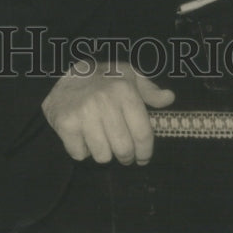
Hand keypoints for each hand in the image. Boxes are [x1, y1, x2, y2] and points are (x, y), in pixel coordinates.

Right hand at [41, 60, 174, 164]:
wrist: (63, 74)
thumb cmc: (103, 78)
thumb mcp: (129, 76)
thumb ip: (150, 90)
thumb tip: (170, 98)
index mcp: (124, 90)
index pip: (142, 134)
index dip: (145, 152)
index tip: (143, 158)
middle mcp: (105, 101)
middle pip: (123, 149)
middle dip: (125, 157)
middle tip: (123, 153)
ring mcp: (84, 113)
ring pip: (102, 156)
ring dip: (103, 153)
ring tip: (101, 139)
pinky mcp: (66, 123)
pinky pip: (80, 154)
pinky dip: (82, 150)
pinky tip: (83, 136)